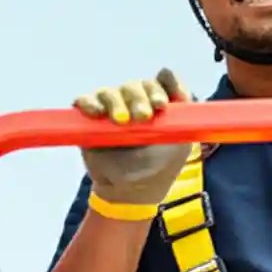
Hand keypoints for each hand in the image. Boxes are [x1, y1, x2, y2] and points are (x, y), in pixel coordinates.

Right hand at [73, 68, 193, 206]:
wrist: (131, 190)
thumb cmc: (160, 166)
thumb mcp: (181, 144)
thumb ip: (185, 120)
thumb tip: (183, 96)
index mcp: (159, 102)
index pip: (162, 81)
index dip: (163, 87)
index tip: (161, 104)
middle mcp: (136, 100)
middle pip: (136, 85)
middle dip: (140, 98)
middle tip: (143, 117)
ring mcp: (112, 107)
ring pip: (111, 92)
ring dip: (116, 102)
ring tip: (121, 121)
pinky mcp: (90, 118)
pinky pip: (86, 101)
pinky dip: (89, 103)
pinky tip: (97, 112)